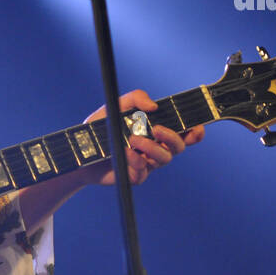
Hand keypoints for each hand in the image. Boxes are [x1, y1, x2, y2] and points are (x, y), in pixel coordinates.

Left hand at [76, 89, 203, 186]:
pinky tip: (125, 153)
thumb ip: (135, 98)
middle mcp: (155, 147)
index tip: (195, 127)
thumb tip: (153, 105)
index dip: (195, 131)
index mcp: (156, 130)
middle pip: (179, 146)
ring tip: (133, 140)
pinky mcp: (135, 176)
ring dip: (152, 148)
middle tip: (156, 129)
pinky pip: (144, 171)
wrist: (80, 151)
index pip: (184, 132)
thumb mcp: (116, 106)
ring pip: (164, 159)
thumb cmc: (101, 128)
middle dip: (172, 137)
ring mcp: (147, 163)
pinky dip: (136, 161)